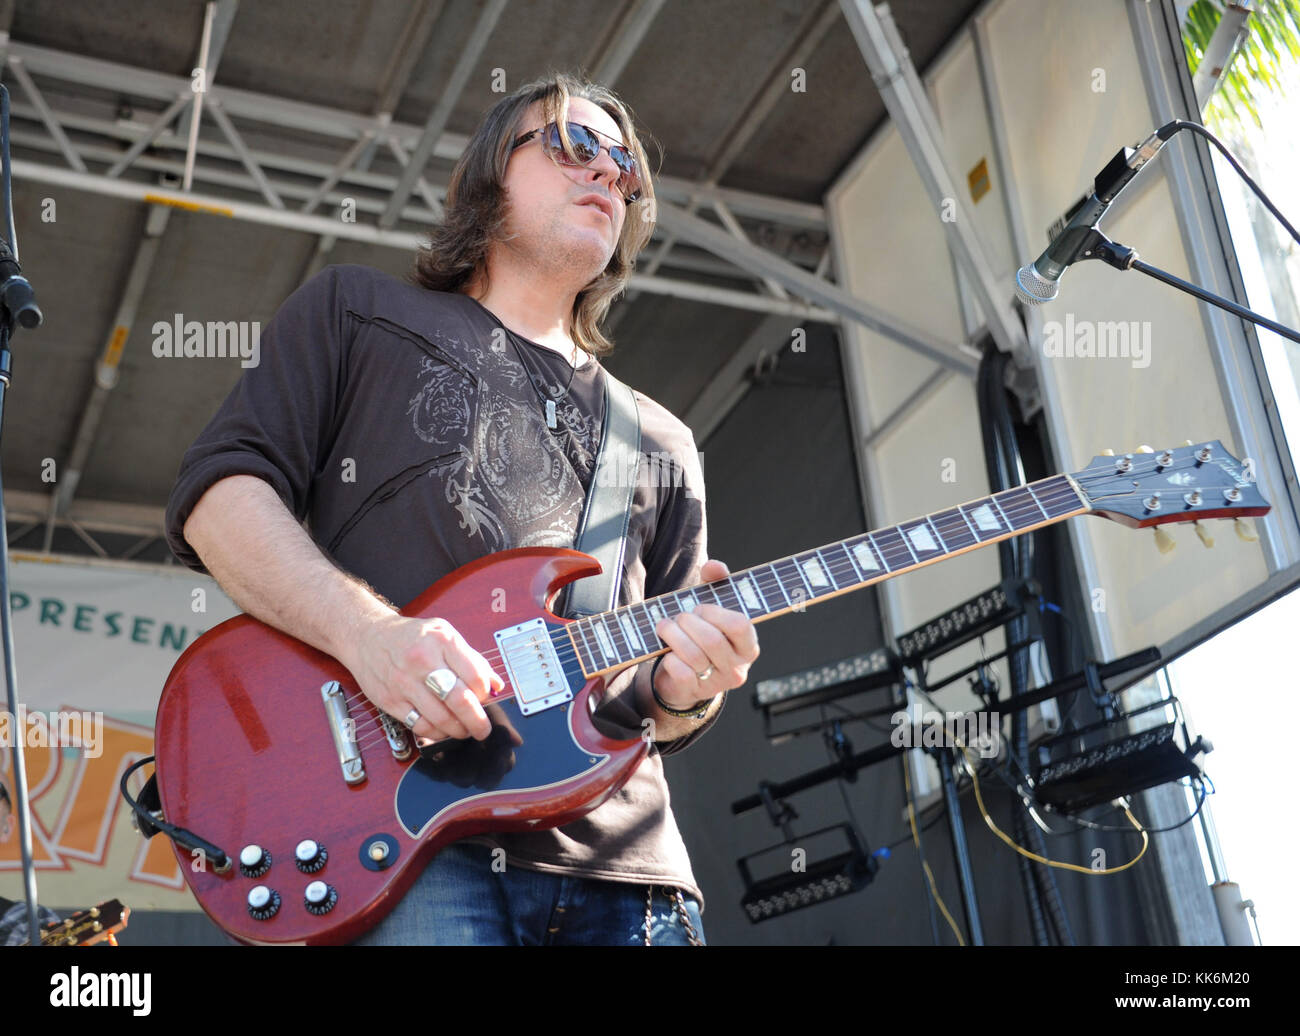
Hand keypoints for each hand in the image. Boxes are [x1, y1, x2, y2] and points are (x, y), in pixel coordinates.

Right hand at [339, 613, 504, 742]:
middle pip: (459, 700)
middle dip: (477, 721)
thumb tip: (496, 684)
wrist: (366, 636)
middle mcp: (422, 661)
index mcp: (441, 641)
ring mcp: (404, 683)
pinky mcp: (390, 701)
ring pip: (440, 718)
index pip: (475, 675)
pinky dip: (436, 733)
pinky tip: (442, 730)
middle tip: (483, 729)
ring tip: (464, 730)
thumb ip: (472, 659)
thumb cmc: (410, 635)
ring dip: (458, 730)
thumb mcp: (444, 634)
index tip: (486, 698)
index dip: (485, 693)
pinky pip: (419, 725)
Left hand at [652, 559, 759, 710]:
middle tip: (678, 618)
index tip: (701, 608)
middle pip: (713, 641)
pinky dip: (670, 658)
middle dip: (688, 623)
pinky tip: (667, 653)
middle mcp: (738, 666)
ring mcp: (718, 682)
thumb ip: (715, 583)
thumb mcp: (711, 609)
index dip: (716, 613)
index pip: (740, 625)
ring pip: (694, 656)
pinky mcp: (696, 692)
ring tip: (665, 627)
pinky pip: (682, 672)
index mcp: (748, 645)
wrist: (685, 679)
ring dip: (673, 636)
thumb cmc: (702, 636)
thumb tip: (714, 566)